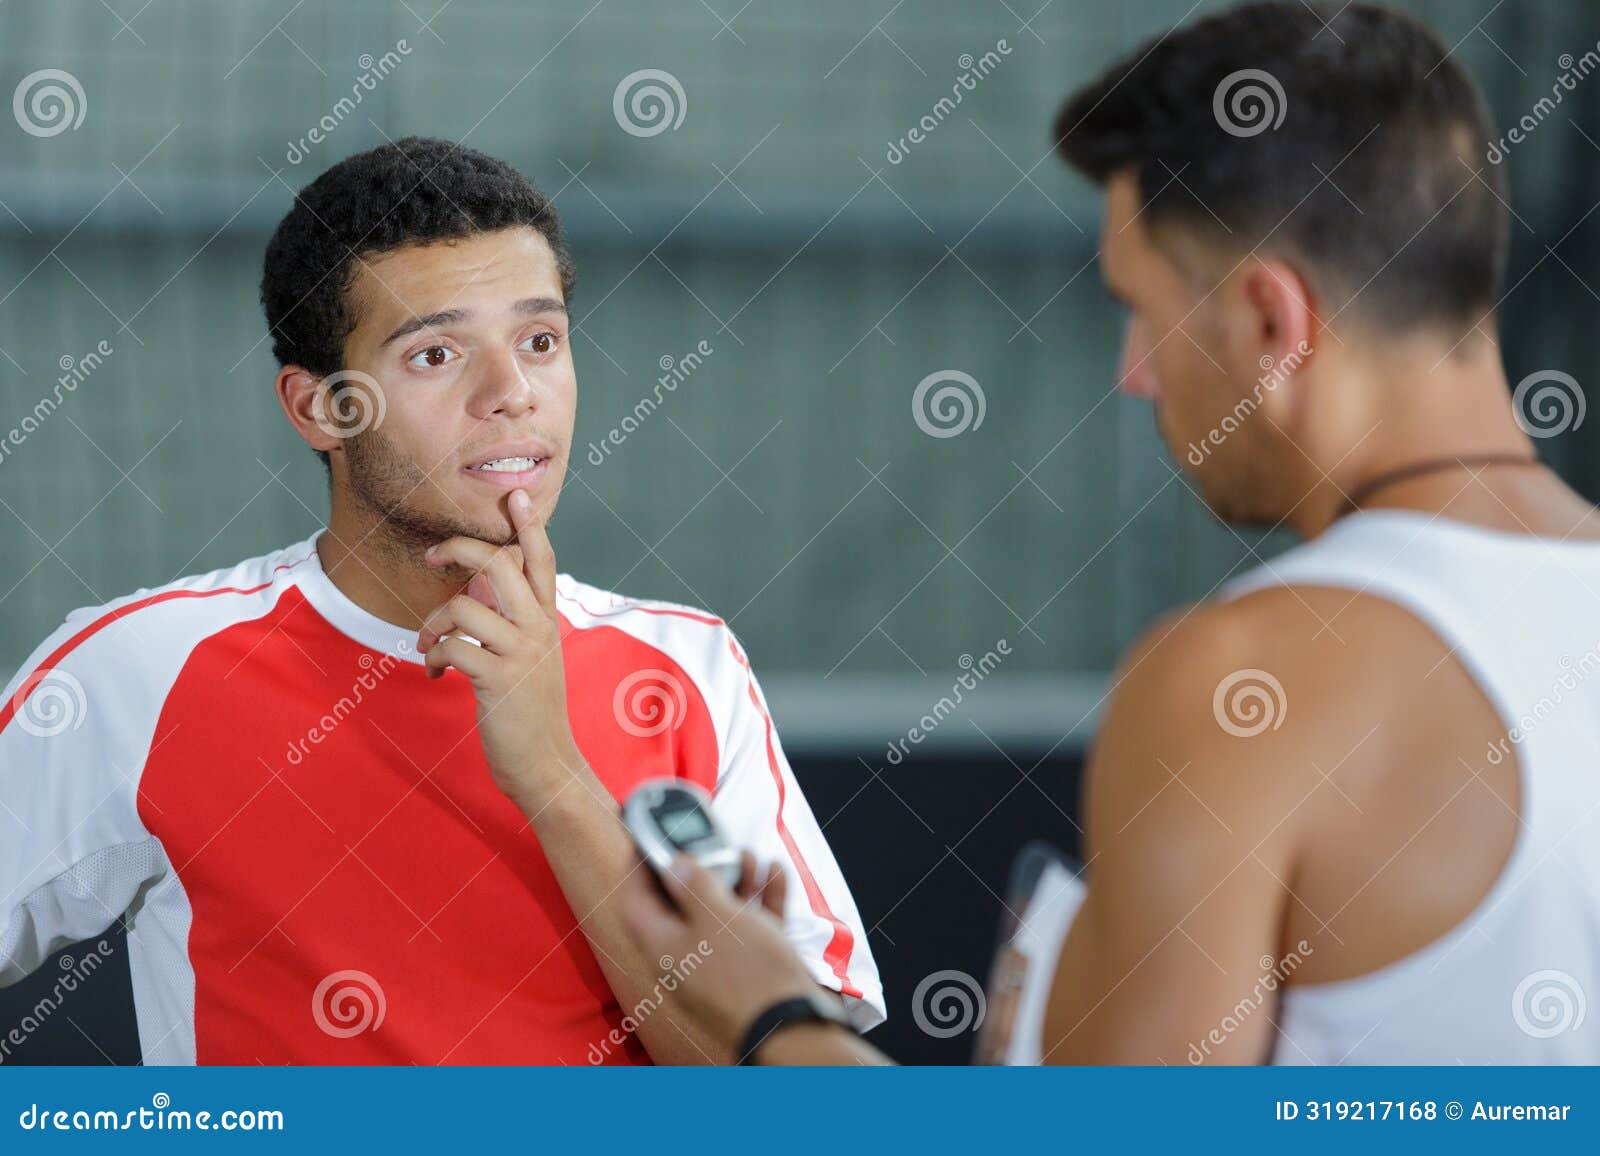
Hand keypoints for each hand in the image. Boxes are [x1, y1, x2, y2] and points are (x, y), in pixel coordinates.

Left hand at [418, 488, 582, 813]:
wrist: (545, 764)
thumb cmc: (531, 710)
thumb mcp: (534, 658)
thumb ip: (517, 624)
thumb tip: (480, 596)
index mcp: (547, 620)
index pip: (543, 560)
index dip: (530, 526)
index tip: (518, 495)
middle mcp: (538, 629)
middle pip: (500, 564)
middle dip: (459, 550)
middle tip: (432, 558)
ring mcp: (520, 653)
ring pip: (464, 607)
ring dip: (433, 622)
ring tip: (427, 644)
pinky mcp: (498, 680)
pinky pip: (453, 647)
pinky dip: (432, 657)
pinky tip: (433, 673)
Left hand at [620, 849, 823, 1059]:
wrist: (794, 1028)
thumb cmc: (748, 976)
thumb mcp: (716, 917)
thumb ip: (693, 885)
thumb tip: (675, 866)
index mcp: (663, 946)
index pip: (636, 901)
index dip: (639, 866)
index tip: (647, 837)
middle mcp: (686, 958)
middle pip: (682, 903)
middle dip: (701, 868)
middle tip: (713, 843)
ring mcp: (719, 966)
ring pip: (720, 913)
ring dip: (736, 880)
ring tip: (749, 856)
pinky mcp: (750, 970)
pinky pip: (750, 927)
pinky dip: (761, 899)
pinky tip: (773, 875)